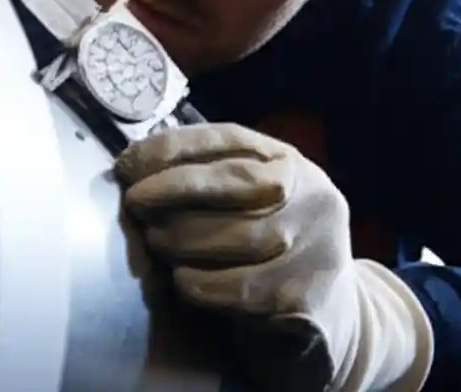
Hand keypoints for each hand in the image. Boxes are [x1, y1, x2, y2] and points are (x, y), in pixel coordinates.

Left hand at [115, 123, 433, 391]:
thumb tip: (135, 165)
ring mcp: (316, 246)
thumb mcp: (251, 206)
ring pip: (239, 235)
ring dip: (184, 239)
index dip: (175, 147)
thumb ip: (209, 182)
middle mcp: (312, 197)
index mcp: (291, 164)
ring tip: (157, 242)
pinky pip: (241, 287)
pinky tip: (182, 281)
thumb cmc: (269, 256)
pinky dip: (201, 283)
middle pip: (238, 181)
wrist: (330, 321)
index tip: (130, 162)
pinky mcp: (306, 295)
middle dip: (175, 188)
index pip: (230, 138)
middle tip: (136, 203)